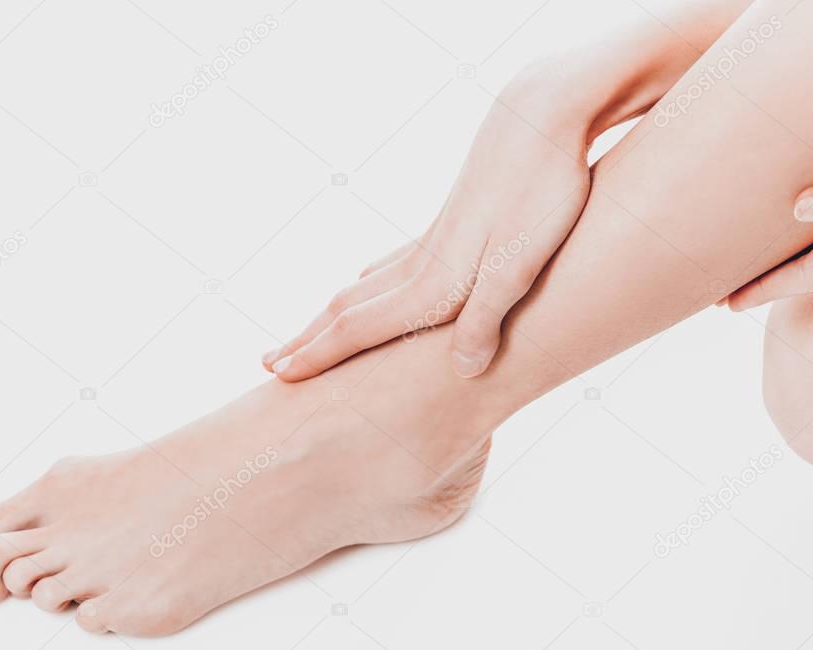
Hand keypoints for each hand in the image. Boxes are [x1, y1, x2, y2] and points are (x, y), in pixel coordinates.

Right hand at [264, 62, 595, 380]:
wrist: (543, 111)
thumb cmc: (543, 188)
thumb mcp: (522, 262)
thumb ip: (487, 317)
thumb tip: (464, 371)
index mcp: (434, 280)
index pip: (359, 327)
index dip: (319, 354)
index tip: (278, 376)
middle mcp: (423, 262)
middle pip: (349, 309)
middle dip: (309, 340)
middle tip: (269, 364)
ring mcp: (433, 239)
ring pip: (365, 286)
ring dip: (331, 316)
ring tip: (309, 332)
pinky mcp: (450, 222)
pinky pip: (392, 265)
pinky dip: (367, 285)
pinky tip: (369, 281)